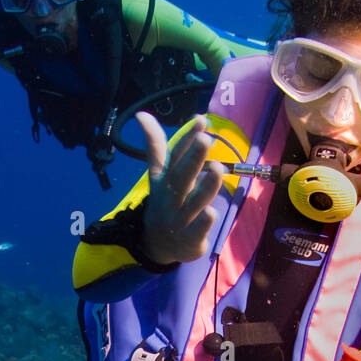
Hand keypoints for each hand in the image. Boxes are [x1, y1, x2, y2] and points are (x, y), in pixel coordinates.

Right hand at [135, 112, 225, 266]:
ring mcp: (180, 219)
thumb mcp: (158, 176)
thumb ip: (155, 146)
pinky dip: (203, 223)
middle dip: (193, 158)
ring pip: (194, 201)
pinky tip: (211, 212)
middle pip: (182, 177)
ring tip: (218, 168)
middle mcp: (171, 198)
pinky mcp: (189, 239)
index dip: (186, 139)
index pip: (174, 156)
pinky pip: (196, 231)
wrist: (157, 246)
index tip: (201, 120)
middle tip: (205, 139)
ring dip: (206, 186)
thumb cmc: (165, 203)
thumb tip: (142, 114)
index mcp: (165, 180)